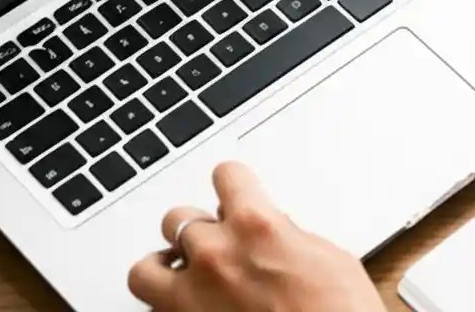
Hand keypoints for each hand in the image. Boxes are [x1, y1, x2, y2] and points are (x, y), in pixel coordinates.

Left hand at [129, 162, 385, 311]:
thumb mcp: (328, 259)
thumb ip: (289, 236)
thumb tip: (276, 234)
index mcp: (256, 226)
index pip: (226, 176)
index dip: (232, 184)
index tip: (232, 190)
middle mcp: (216, 255)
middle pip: (179, 218)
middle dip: (198, 231)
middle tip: (215, 244)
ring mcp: (191, 297)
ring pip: (145, 269)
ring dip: (164, 269)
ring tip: (179, 276)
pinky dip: (165, 310)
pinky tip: (187, 311)